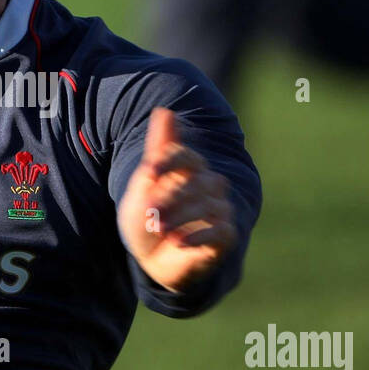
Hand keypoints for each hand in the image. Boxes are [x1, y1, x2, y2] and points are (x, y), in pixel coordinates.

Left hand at [116, 108, 236, 292]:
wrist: (150, 259)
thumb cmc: (146, 217)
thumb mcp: (143, 186)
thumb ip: (157, 150)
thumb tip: (164, 110)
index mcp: (188, 169)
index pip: (187, 155)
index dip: (169, 160)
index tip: (149, 171)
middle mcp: (208, 185)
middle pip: (196, 181)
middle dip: (170, 196)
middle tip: (149, 212)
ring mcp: (220, 210)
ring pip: (208, 206)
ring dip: (180, 217)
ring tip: (159, 229)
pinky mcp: (226, 236)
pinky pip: (221, 230)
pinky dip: (198, 236)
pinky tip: (178, 243)